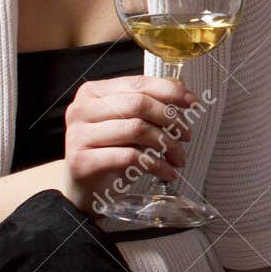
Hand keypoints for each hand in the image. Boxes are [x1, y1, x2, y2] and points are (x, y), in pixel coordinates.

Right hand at [62, 75, 197, 212]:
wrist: (85, 187)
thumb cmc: (110, 151)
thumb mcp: (129, 123)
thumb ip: (149, 106)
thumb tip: (183, 95)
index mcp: (93, 92)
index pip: (138, 84)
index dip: (169, 91)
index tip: (192, 102)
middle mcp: (81, 109)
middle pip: (138, 104)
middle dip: (170, 119)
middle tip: (186, 135)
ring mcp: (78, 135)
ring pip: (136, 129)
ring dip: (167, 144)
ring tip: (179, 157)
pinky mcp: (82, 160)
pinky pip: (129, 157)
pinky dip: (156, 165)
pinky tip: (167, 172)